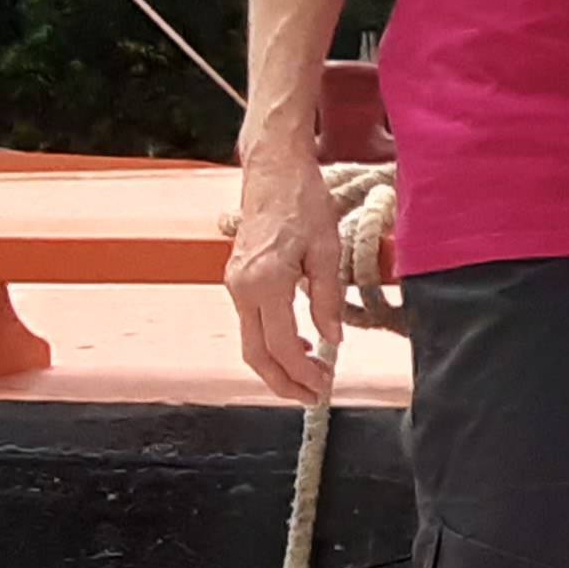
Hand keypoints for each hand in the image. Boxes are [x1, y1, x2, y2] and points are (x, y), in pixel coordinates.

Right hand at [226, 147, 344, 403]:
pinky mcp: (238, 279)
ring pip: (251, 341)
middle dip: (283, 382)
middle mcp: (242, 288)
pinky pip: (251, 323)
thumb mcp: (327, 250)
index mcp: (264, 282)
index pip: (281, 345)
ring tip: (312, 376)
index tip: (324, 387)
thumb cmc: (303, 202)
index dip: (302, 372)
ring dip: (278, 365)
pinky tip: (300, 344)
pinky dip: (272, 342)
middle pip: (256, 354)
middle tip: (314, 396)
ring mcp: (235, 284)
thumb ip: (327, 298)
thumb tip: (333, 339)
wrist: (273, 171)